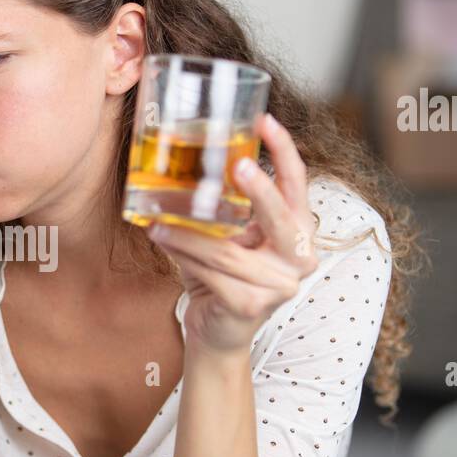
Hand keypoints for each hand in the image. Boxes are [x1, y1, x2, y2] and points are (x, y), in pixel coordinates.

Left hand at [147, 113, 319, 354]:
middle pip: (281, 215)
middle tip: (236, 165)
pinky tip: (160, 238)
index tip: (265, 120)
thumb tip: (180, 164)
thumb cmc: (221, 278)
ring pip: (228, 248)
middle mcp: (299, 258)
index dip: (285, 152)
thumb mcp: (228, 238)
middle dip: (259, 188)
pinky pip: (210, 271)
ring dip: (188, 230)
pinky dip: (182, 253)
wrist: (217, 336)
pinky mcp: (250, 305)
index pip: (298, 186)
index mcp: (298, 233)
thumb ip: (220, 209)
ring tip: (157, 217)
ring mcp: (279, 286)